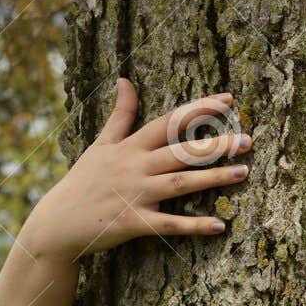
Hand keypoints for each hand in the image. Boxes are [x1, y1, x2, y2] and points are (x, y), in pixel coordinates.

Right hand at [22, 79, 251, 256]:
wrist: (58, 223)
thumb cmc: (83, 182)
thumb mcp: (100, 144)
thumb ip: (120, 115)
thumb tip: (125, 80)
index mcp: (130, 146)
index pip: (170, 120)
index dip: (200, 108)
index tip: (229, 98)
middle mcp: (135, 167)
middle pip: (181, 151)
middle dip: (215, 144)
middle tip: (248, 139)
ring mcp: (135, 195)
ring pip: (180, 183)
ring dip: (213, 178)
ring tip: (243, 172)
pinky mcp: (134, 223)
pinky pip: (169, 224)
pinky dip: (194, 225)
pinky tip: (220, 225)